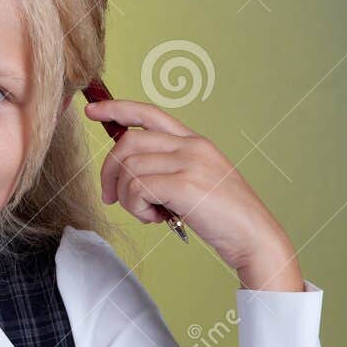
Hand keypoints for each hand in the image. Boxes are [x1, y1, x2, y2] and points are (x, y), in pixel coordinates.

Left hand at [84, 98, 305, 290]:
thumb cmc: (224, 218)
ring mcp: (189, 163)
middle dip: (108, 171)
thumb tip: (127, 171)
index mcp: (194, 141)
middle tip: (111, 197)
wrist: (254, 238)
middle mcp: (191, 146)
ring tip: (146, 213)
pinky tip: (155, 219)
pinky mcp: (184, 184)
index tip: (93, 111)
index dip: (117, 108)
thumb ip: (169, 169)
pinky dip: (136, 208)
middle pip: (128, 142)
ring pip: (128, 168)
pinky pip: (137, 188)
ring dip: (126, 197)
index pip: (149, 113)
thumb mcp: (198, 182)